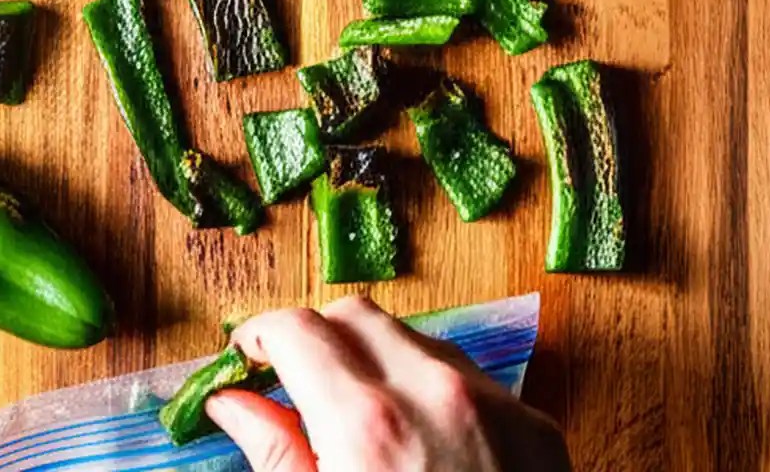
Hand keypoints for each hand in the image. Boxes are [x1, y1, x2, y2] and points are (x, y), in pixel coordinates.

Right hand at [206, 296, 569, 471]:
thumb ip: (275, 454)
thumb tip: (232, 406)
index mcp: (369, 424)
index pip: (297, 329)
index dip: (260, 338)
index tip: (248, 362)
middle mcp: (436, 395)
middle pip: (355, 315)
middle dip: (316, 336)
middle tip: (293, 381)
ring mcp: (495, 406)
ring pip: (415, 339)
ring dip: (375, 358)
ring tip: (358, 416)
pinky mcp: (536, 427)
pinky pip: (468, 376)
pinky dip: (430, 387)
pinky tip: (419, 440)